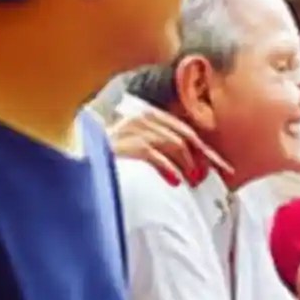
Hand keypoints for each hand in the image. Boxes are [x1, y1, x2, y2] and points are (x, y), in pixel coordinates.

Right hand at [109, 106, 232, 185]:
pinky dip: (167, 168)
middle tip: (205, 178)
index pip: (187, 132)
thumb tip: (196, 167)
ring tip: (192, 181)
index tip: (226, 168)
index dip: (208, 151)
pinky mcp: (121, 144)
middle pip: (184, 136)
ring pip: (172, 143)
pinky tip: (175, 182)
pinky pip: (152, 154)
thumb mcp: (139, 147)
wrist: (74, 158)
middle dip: (200, 158)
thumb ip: (163, 149)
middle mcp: (141, 118)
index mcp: (149, 117)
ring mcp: (131, 129)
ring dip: (187, 164)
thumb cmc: (109, 156)